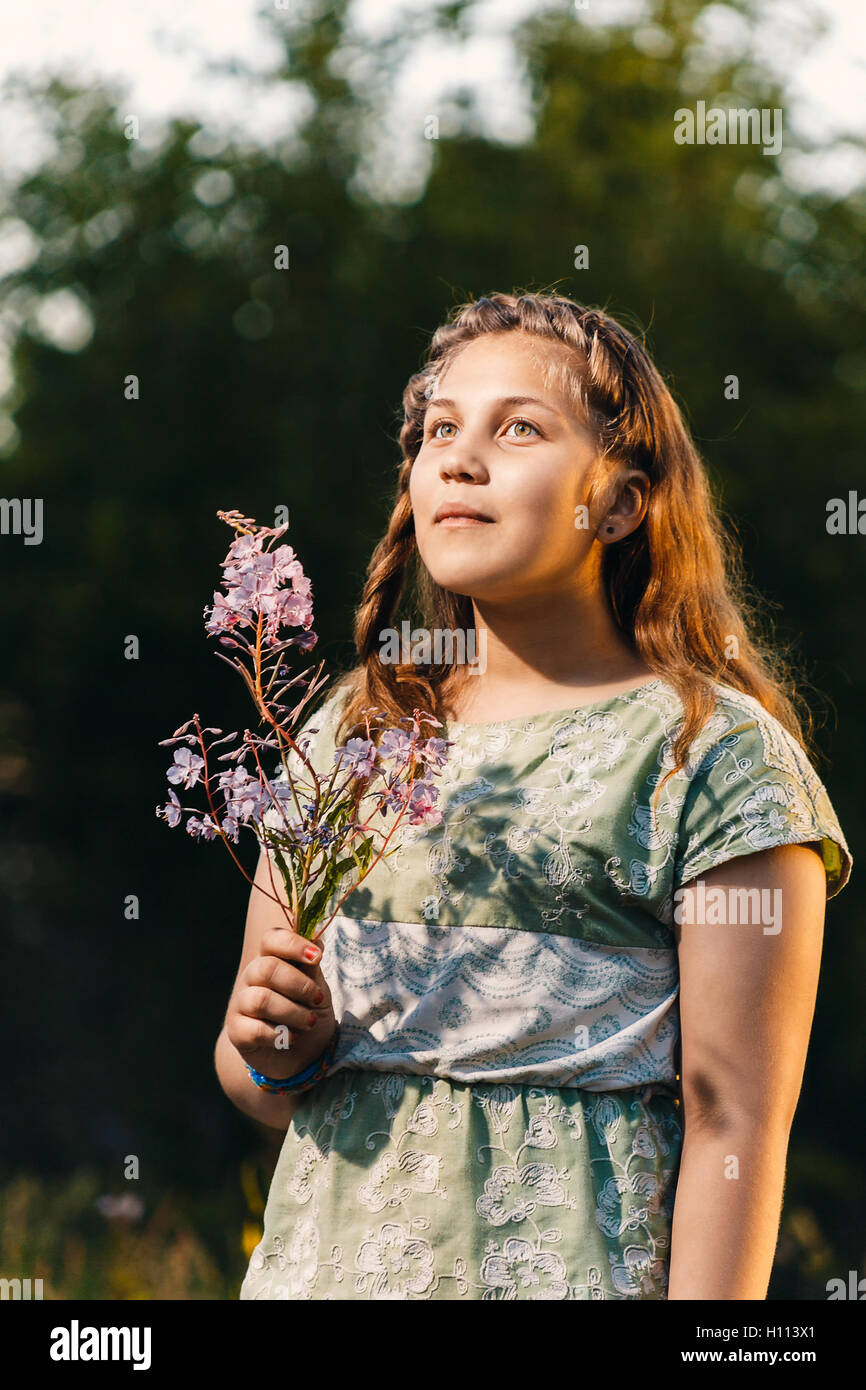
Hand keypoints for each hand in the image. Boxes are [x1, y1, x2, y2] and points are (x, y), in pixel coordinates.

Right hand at [225, 928, 335, 1079]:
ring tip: (309, 1023)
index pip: (271, 939)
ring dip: (293, 1013)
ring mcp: (241, 1003)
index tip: (317, 957)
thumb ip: (311, 969)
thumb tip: (316, 940)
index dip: (293, 944)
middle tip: (317, 999)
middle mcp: (252, 977)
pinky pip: (254, 1030)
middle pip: (267, 968)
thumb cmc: (307, 1012)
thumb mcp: (316, 989)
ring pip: (261, 1000)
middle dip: (299, 985)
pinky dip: (279, 1035)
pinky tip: (291, 1037)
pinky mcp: (237, 1031)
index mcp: (271, 959)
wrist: (300, 1053)